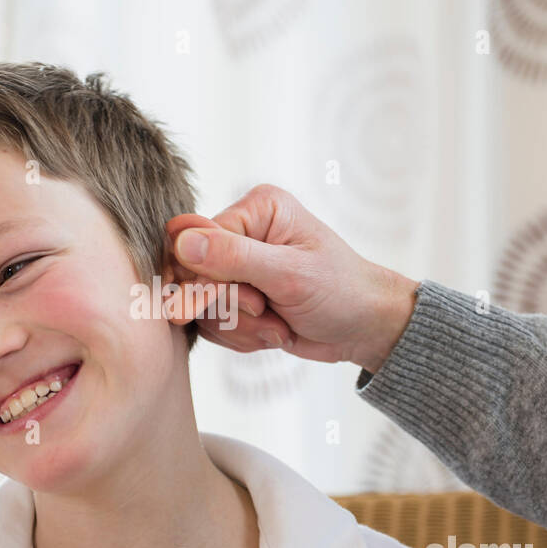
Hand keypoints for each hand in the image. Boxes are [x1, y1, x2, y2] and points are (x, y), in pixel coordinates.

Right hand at [165, 184, 420, 372]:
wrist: (364, 328)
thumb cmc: (341, 291)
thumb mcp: (289, 273)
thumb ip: (233, 257)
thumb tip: (181, 241)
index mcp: (256, 210)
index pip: (197, 241)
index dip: (210, 279)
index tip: (249, 302)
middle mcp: (241, 233)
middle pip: (192, 275)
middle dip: (230, 307)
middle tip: (267, 313)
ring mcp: (236, 268)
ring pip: (201, 306)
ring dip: (240, 327)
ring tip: (278, 325)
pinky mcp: (236, 298)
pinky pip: (212, 324)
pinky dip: (242, 337)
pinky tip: (274, 331)